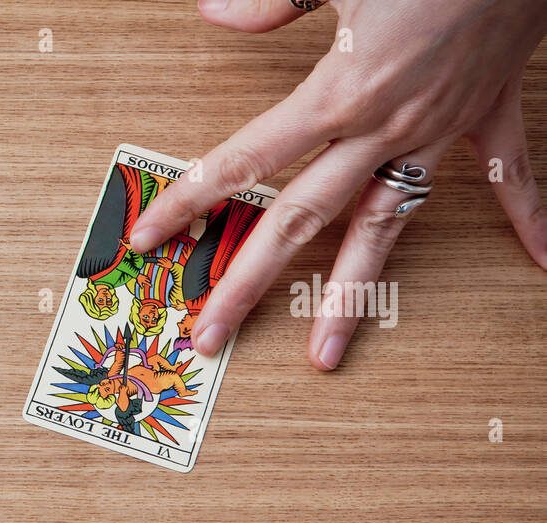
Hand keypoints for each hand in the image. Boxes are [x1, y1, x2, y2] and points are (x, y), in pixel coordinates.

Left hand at [129, 0, 546, 369]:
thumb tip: (212, 13)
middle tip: (210, 336)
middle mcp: (382, 128)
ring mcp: (434, 131)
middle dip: (248, 285)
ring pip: (385, 228)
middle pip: (299, 222)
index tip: (148, 238)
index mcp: (339, 94)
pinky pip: (507, 174)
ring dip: (353, 295)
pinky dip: (526, 215)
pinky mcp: (482, 113)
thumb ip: (268, 1)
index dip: (189, 200)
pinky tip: (537, 261)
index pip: (244, 162)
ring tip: (325, 353)